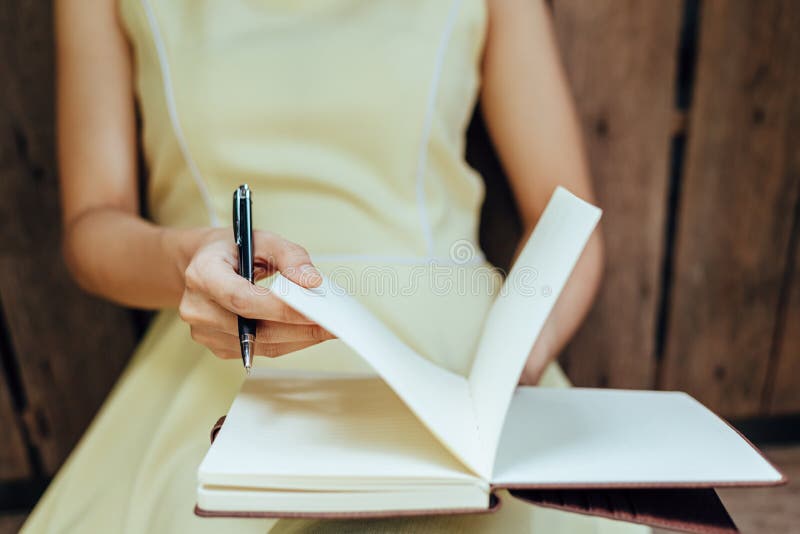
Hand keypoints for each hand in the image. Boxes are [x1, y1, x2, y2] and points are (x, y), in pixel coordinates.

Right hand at [178, 229, 333, 359]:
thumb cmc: (232, 250)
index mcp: (203, 275)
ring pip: (261, 345)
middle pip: (254, 329)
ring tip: (326, 328)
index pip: (243, 299)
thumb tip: (312, 282)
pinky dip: (287, 342)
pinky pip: (259, 350)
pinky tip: (305, 332)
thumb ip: (290, 256)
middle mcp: (198, 308)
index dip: (281, 309)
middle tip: (334, 324)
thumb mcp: (261, 239)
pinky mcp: (218, 347)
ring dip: (298, 338)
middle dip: (299, 328)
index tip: (315, 310)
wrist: (202, 264)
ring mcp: (205, 332)